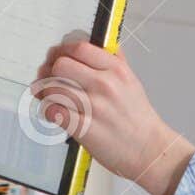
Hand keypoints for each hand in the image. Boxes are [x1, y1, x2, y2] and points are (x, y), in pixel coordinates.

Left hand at [31, 39, 194, 194]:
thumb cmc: (139, 119)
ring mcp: (94, 106)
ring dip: (46, 93)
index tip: (57, 57)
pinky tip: (54, 112)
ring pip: (53, 88)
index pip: (80, 48)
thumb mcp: (132, 82)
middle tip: (48, 78)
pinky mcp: (84, 128)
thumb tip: (103, 45)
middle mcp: (105, 85)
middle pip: (60, 65)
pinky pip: (53, 111)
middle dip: (49, 71)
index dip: (62, 51)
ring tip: (50, 97)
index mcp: (116, 70)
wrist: (148, 149)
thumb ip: (116, 61)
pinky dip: (48, 110)